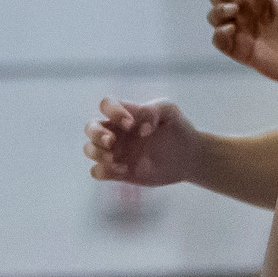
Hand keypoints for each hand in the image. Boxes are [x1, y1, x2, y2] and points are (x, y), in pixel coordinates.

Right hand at [84, 98, 201, 185]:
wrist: (188, 156)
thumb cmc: (177, 128)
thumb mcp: (170, 112)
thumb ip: (153, 109)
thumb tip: (139, 126)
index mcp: (126, 113)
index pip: (106, 104)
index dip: (113, 112)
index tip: (132, 123)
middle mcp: (117, 131)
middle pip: (90, 127)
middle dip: (96, 134)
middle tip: (113, 141)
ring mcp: (116, 152)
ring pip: (89, 149)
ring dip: (97, 153)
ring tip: (115, 159)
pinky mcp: (119, 172)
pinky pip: (96, 172)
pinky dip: (104, 171)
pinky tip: (124, 170)